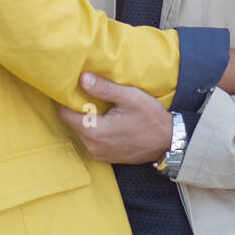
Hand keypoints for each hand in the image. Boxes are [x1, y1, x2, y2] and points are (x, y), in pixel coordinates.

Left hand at [57, 72, 172, 164]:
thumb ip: (105, 88)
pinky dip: (93, 128)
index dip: (66, 99)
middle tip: (85, 92)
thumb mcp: (130, 97)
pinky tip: (105, 117)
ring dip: (85, 118)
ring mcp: (99, 154)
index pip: (65, 114)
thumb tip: (83, 78)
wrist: (169, 142)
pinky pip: (91, 140)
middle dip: (76, 108)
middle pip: (72, 123)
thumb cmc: (151, 118)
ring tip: (97, 103)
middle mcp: (93, 147)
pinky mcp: (105, 157)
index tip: (71, 87)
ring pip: (81, 131)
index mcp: (95, 132)